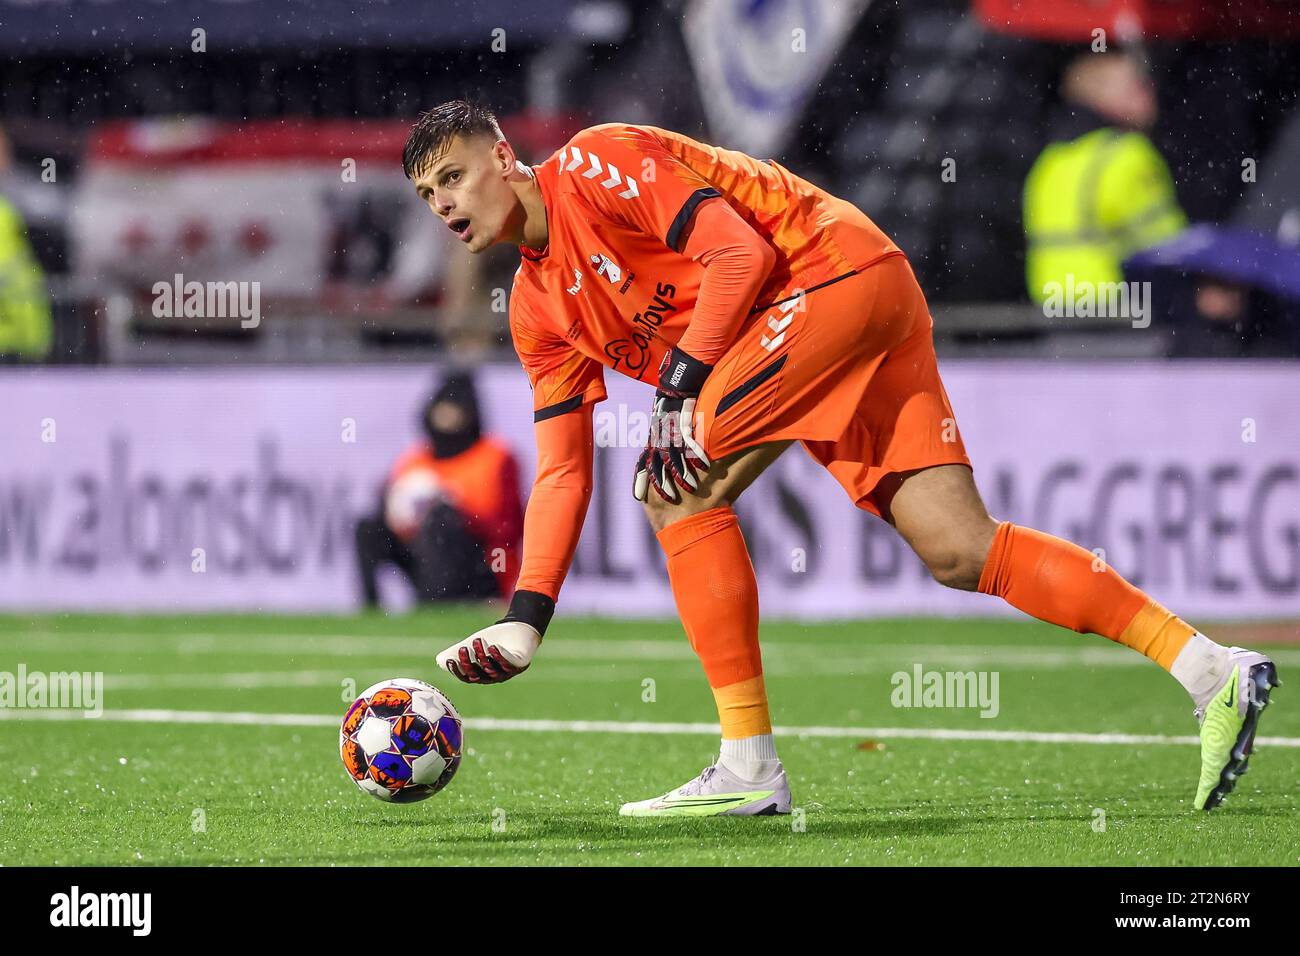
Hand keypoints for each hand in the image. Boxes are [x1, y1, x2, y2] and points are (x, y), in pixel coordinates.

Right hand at [436, 621, 539, 683]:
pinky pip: (509, 663)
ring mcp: (509, 672)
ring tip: (478, 640)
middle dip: (469, 663)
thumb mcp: (474, 645)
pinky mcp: (521, 664)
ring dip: (483, 655)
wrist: (518, 628)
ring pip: (493, 668)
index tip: (450, 660)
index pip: (468, 678)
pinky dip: (500, 656)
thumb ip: (458, 652)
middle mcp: (495, 677)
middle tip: (464, 648)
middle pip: (479, 675)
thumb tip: (440, 661)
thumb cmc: (494, 638)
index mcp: (483, 675)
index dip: (458, 672)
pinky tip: (493, 647)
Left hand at [633, 347, 712, 502]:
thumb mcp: (664, 418)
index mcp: (654, 434)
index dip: (641, 479)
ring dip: (682, 474)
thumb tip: (664, 449)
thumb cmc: (674, 398)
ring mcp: (671, 429)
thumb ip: (664, 435)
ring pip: (674, 457)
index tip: (639, 497)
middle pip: (658, 464)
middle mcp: (659, 433)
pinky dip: (697, 456)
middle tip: (670, 499)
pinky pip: (690, 443)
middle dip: (663, 483)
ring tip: (692, 488)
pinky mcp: (685, 422)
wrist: (680, 376)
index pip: (644, 460)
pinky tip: (704, 466)